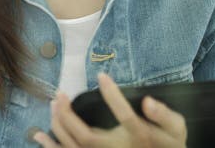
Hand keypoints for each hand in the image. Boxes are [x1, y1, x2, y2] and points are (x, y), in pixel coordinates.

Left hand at [35, 73, 187, 147]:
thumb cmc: (169, 143)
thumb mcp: (176, 129)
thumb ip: (165, 115)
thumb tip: (148, 101)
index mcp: (140, 139)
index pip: (127, 118)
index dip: (114, 96)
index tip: (101, 75)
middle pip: (88, 137)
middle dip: (68, 115)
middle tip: (60, 93)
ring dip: (59, 125)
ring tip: (53, 104)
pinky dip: (52, 147)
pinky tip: (38, 135)